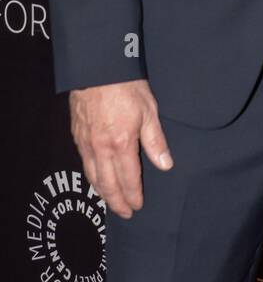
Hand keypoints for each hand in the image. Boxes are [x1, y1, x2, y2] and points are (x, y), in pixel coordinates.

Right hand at [69, 80, 172, 218]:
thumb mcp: (149, 111)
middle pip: (107, 183)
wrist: (97, 67)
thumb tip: (165, 165)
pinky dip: (90, 175)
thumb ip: (155, 141)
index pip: (128, 179)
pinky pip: (83, 162)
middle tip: (124, 213)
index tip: (138, 207)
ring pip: (92, 175)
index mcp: (121, 144)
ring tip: (110, 201)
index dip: (133, 195)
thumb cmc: (126, 86)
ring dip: (102, 192)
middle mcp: (100, 148)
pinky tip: (94, 178)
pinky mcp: (77, 134)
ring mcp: (86, 142)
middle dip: (116, 201)